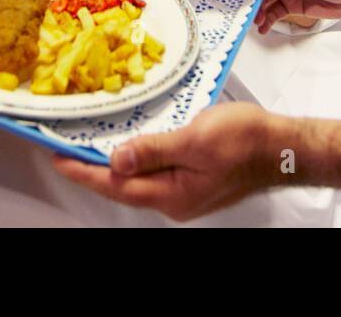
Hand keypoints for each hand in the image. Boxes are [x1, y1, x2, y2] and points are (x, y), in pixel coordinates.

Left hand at [53, 103, 280, 220]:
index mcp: (172, 195)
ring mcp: (185, 192)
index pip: (116, 185)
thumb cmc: (245, 141)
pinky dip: (138, 158)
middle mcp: (175, 200)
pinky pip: (156, 172)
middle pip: (124, 186)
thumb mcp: (193, 140)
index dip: (84, 171)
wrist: (282, 146)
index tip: (57, 159)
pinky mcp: (194, 180)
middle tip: (66, 152)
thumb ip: (152, 150)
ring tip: (90, 148)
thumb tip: (115, 160)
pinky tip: (131, 146)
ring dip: (116, 164)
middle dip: (94, 170)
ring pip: (140, 179)